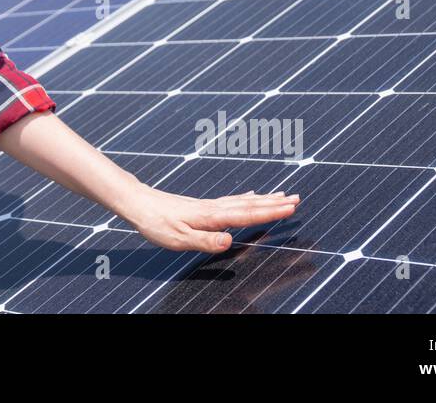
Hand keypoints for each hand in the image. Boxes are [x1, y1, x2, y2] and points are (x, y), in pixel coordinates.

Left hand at [120, 184, 300, 253]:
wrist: (138, 203)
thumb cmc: (156, 223)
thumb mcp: (179, 239)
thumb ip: (206, 240)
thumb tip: (230, 240)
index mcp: (212, 216)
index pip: (246, 215)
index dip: (270, 212)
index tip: (291, 208)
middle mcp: (214, 207)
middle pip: (250, 204)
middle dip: (274, 203)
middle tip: (297, 198)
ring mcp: (209, 205)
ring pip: (243, 201)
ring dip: (264, 199)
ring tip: (283, 194)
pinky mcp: (202, 205)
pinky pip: (232, 200)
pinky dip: (246, 198)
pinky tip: (251, 195)